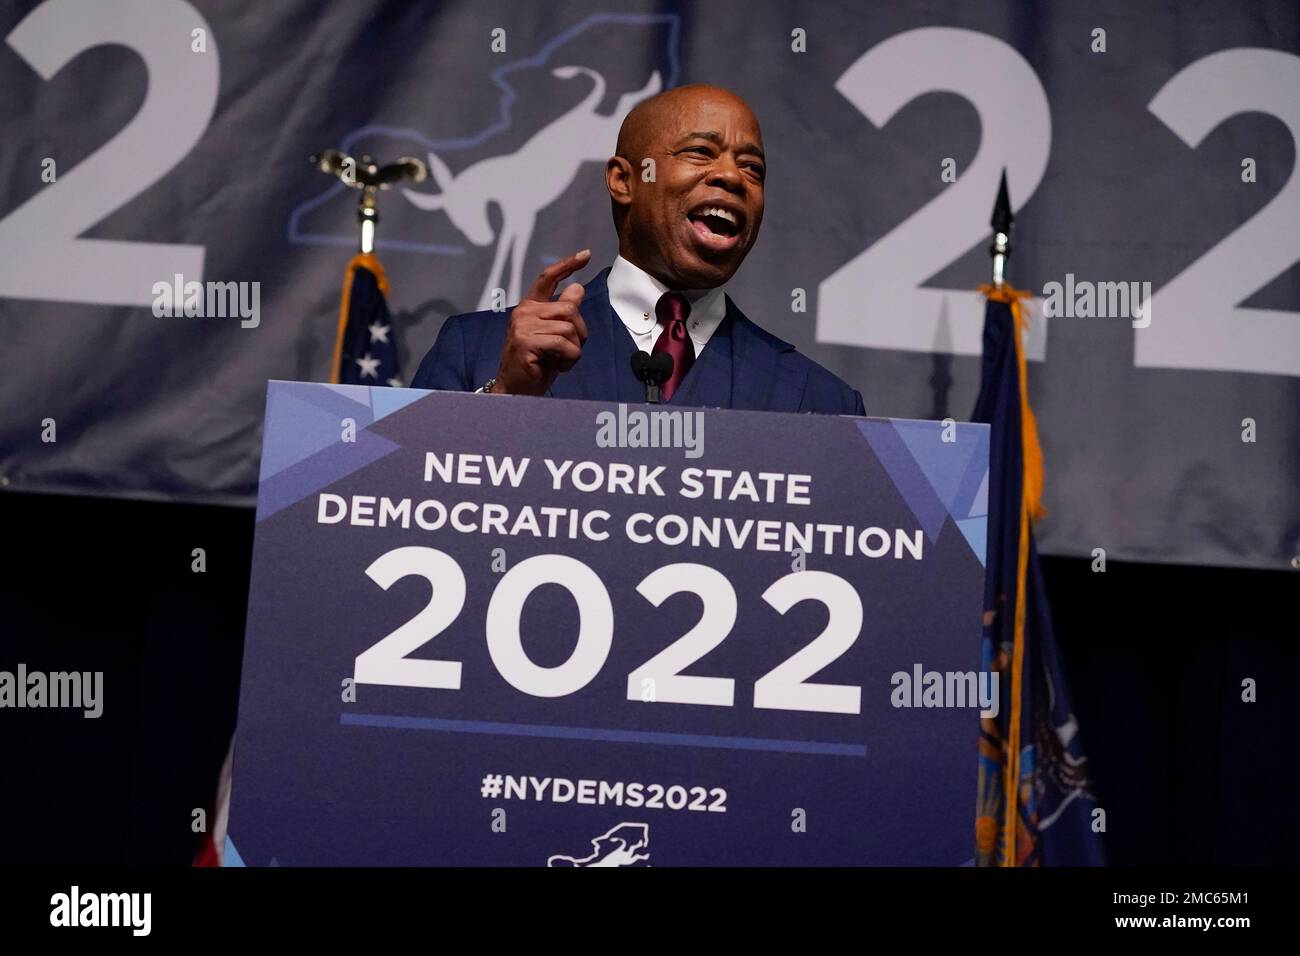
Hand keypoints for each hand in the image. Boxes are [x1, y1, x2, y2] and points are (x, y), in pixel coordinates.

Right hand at [491, 249, 590, 394]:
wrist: (518, 390)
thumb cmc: (537, 363)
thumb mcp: (555, 334)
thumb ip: (564, 311)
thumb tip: (578, 288)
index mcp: (530, 306)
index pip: (548, 278)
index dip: (567, 264)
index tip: (586, 254)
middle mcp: (524, 311)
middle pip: (569, 308)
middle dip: (580, 331)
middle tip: (572, 349)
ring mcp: (522, 326)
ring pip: (569, 328)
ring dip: (575, 349)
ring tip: (563, 360)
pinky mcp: (525, 342)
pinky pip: (563, 344)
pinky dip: (570, 358)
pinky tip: (560, 366)